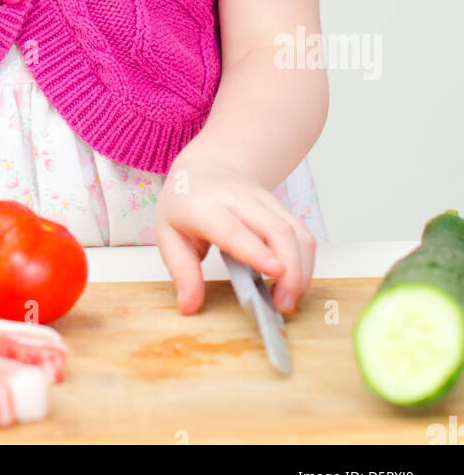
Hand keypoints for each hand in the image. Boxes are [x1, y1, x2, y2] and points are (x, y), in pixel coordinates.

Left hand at [153, 150, 315, 316]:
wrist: (205, 168)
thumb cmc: (184, 201)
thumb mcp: (167, 234)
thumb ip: (182, 271)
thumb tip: (189, 306)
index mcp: (204, 206)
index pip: (233, 229)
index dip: (256, 250)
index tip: (275, 272)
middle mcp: (239, 199)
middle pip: (276, 229)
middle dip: (290, 269)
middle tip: (283, 306)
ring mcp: (264, 200)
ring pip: (295, 231)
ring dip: (301, 269)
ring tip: (289, 300)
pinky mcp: (280, 207)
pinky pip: (302, 233)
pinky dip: (305, 261)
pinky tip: (295, 283)